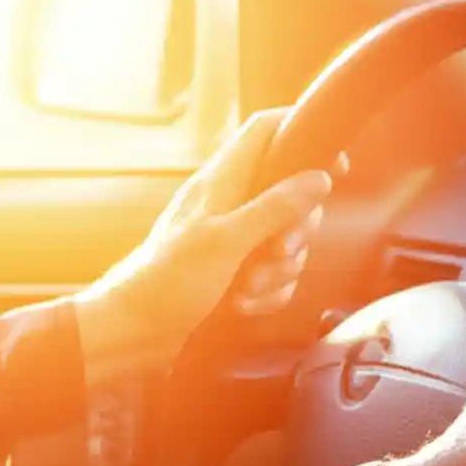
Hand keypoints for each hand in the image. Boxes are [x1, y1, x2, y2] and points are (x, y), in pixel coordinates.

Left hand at [74, 108, 334, 382]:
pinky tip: (244, 304)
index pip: (267, 131)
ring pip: (287, 241)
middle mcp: (231, 203)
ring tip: (248, 287)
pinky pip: (276, 275)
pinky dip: (267, 293)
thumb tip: (318, 180)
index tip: (334, 164)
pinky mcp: (237, 271)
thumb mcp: (226, 241)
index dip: (302, 133)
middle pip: (292, 195)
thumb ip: (274, 208)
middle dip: (297, 231)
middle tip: (278, 251)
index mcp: (223, 181)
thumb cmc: (166, 282)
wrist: (131, 334)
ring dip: (279, 271)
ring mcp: (235, 238)